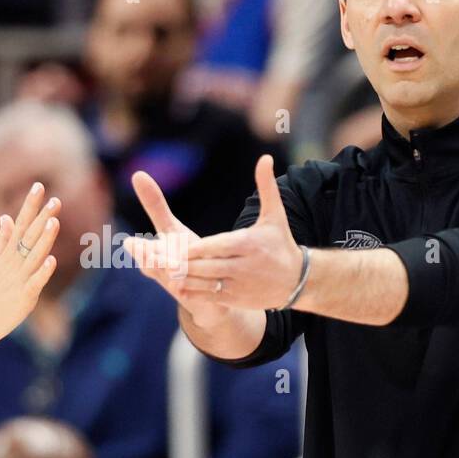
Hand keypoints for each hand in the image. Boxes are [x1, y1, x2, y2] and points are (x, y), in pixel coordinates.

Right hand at [0, 182, 60, 347]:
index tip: (39, 187)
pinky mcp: (24, 298)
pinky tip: (51, 260)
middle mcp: (12, 264)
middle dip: (41, 217)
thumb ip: (1, 240)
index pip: (20, 225)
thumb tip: (6, 217)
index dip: (30, 206)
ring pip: (33, 256)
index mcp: (6, 255)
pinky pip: (35, 283)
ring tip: (54, 221)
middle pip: (29, 237)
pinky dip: (42, 272)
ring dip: (44, 239)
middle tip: (54, 199)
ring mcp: (18, 280)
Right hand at [119, 170, 228, 328]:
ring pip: (174, 280)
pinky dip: (201, 287)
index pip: (140, 251)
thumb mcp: (170, 229)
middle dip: (155, 260)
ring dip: (177, 274)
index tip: (131, 243)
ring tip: (178, 267)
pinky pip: (196, 294)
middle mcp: (160, 273)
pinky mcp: (194, 300)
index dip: (139, 249)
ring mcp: (175, 288)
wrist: (200, 291)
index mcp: (150, 256)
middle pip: (153, 266)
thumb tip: (137, 174)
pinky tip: (209, 281)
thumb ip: (154, 205)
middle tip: (154, 255)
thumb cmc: (182, 255)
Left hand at [179, 154, 302, 309]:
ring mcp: (238, 285)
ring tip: (165, 270)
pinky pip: (209, 296)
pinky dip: (193, 292)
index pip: (218, 247)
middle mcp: (243, 267)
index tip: (177, 247)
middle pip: (207, 266)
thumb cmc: (281, 243)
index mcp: (249, 244)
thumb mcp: (275, 215)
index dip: (197, 249)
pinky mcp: (235, 299)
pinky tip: (179, 284)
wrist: (298, 281)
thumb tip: (265, 158)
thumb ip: (266, 187)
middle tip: (160, 259)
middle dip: (183, 263)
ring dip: (185, 277)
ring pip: (205, 283)